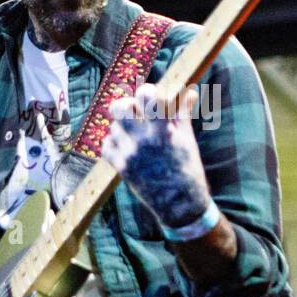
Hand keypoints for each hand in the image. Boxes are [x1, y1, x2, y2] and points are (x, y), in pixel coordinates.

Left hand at [102, 82, 212, 230]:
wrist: (180, 205)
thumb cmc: (187, 169)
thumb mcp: (187, 140)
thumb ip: (183, 113)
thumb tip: (190, 92)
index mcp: (164, 130)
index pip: (147, 96)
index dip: (147, 91)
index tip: (151, 97)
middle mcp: (144, 140)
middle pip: (120, 108)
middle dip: (127, 106)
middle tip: (134, 112)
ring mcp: (130, 154)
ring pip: (114, 126)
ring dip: (122, 127)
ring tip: (135, 135)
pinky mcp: (121, 168)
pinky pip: (106, 145)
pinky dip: (113, 143)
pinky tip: (125, 146)